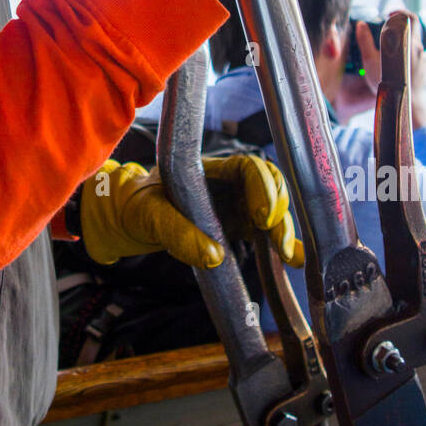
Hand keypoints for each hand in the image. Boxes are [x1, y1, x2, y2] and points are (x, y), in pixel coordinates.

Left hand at [79, 155, 302, 268]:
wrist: (130, 220)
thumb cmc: (138, 207)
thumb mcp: (151, 216)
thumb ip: (177, 232)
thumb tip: (213, 257)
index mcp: (211, 169)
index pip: (248, 167)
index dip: (261, 187)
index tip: (262, 216)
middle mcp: (230, 184)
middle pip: (269, 185)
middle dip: (279, 208)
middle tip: (276, 237)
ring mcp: (237, 204)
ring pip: (273, 208)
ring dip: (283, 227)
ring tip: (287, 253)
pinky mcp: (239, 227)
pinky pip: (267, 232)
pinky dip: (283, 242)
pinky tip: (295, 258)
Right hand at [334, 16, 425, 130]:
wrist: (404, 103)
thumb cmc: (386, 84)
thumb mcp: (370, 61)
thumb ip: (365, 41)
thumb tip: (360, 25)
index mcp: (408, 43)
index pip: (411, 18)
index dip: (401, 12)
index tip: (389, 14)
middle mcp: (418, 48)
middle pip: (413, 27)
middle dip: (399, 24)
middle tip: (387, 26)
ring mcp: (422, 58)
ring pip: (413, 40)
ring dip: (402, 38)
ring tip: (388, 44)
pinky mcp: (422, 66)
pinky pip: (415, 52)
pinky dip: (405, 49)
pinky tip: (394, 59)